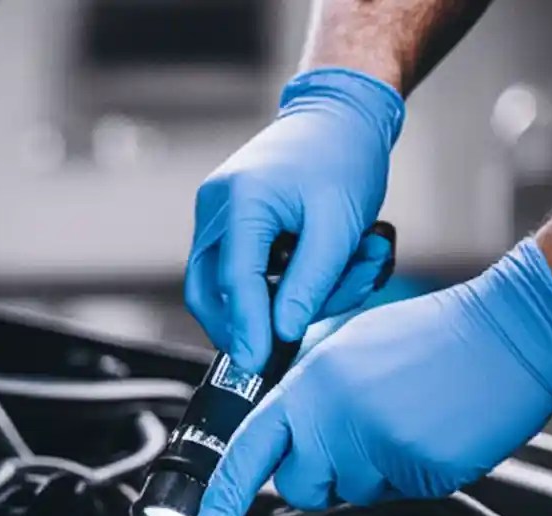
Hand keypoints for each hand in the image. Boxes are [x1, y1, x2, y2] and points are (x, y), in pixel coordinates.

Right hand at [186, 68, 404, 372]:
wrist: (339, 114)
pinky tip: (318, 265)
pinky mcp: (227, 221)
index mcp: (242, 201)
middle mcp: (215, 208)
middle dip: (241, 325)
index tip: (258, 364)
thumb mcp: (341, 226)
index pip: (235, 281)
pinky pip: (238, 267)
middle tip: (275, 350)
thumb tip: (280, 332)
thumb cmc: (344, 159)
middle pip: (206, 290)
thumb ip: (309, 283)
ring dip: (273, 299)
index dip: (247, 328)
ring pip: (223, 284)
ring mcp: (216, 214)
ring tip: (343, 273)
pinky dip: (275, 280)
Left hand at [196, 238, 551, 515]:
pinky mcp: (418, 471)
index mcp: (308, 385)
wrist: (502, 335)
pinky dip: (408, 475)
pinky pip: (399, 494)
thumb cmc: (426, 338)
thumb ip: (306, 392)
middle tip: (351, 440)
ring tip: (397, 423)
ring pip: (352, 492)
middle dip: (318, 477)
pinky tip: (421, 434)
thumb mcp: (343, 348)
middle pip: (300, 487)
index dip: (226, 491)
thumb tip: (282, 429)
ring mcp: (376, 447)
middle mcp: (334, 418)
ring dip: (370, 472)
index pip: (251, 447)